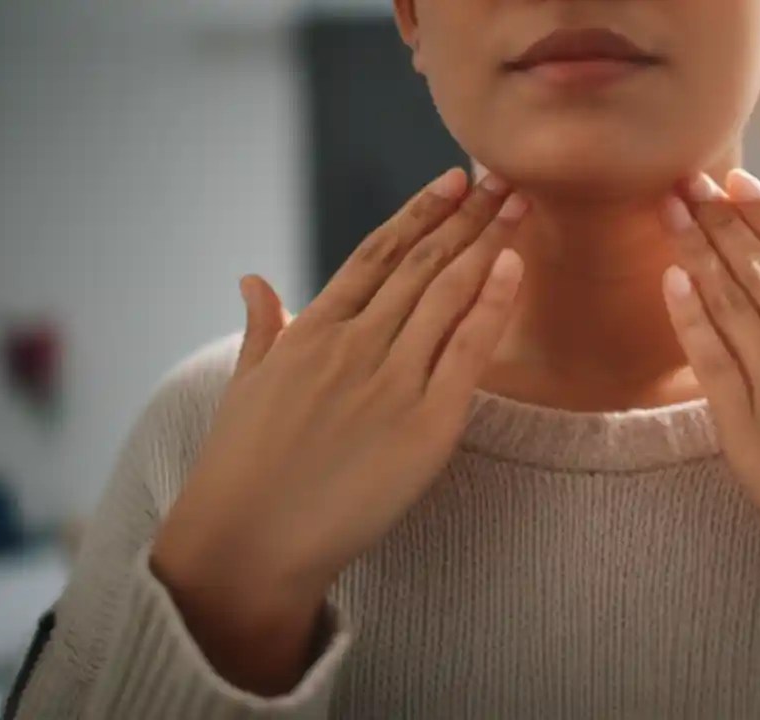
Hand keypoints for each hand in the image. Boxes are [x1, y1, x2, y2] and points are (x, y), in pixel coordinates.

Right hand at [150, 168, 527, 694]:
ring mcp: (390, 381)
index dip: (419, 213)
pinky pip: (468, 350)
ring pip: (448, 294)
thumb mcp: (244, 385)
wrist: (246, 542)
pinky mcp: (425, 424)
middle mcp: (353, 344)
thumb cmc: (240, 470)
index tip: (453, 181)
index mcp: (311, 331)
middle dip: (467, 216)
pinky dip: (492, 304)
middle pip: (422, 264)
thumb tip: (254, 279)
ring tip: (518, 205)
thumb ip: (263, 328)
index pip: (376, 254)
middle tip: (503, 178)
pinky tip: (514, 265)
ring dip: (488, 243)